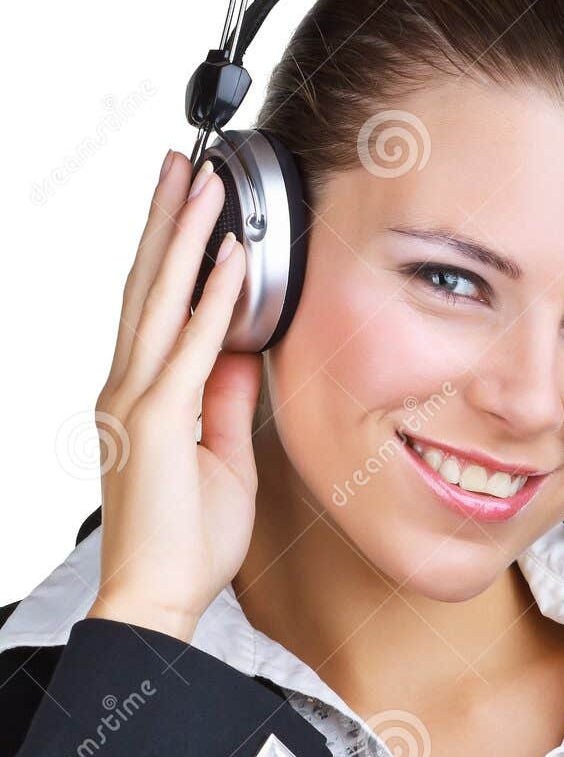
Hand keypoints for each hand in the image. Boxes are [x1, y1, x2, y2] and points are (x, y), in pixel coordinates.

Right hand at [86, 151, 256, 642]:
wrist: (158, 595)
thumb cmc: (186, 541)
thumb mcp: (222, 458)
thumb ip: (226, 402)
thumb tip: (242, 353)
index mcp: (142, 397)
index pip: (155, 308)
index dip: (171, 251)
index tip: (190, 205)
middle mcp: (130, 388)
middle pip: (147, 285)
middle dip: (167, 219)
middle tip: (184, 161)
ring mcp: (138, 401)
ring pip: (160, 299)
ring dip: (186, 236)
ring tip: (205, 183)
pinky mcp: (157, 422)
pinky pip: (192, 348)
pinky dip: (212, 299)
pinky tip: (230, 258)